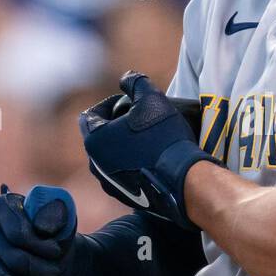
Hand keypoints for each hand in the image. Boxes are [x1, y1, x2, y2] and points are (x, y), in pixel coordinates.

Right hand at [0, 185, 77, 275]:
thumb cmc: (52, 236)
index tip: (55, 252)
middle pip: (12, 259)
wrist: (42, 255)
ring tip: (36, 275)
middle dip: (37, 268)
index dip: (41, 248)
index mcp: (3, 204)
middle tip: (52, 270)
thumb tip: (42, 229)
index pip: (18, 235)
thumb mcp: (62, 221)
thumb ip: (56, 217)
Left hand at [79, 71, 215, 228]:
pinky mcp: (123, 197)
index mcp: (95, 139)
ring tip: (147, 140)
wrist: (183, 180)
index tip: (130, 103)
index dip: (111, 104)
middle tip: (139, 119)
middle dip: (115, 126)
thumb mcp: (152, 98)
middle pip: (100, 137)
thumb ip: (135, 82)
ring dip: (123, 146)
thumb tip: (126, 78)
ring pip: (111, 157)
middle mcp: (95, 164)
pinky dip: (132, 164)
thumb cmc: (165, 138)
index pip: (92, 114)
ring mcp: (108, 183)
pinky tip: (152, 159)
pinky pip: (123, 174)